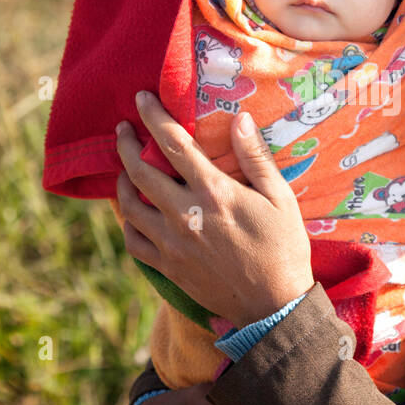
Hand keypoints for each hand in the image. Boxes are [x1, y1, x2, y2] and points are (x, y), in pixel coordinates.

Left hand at [115, 91, 314, 326]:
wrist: (273, 306)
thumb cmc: (283, 248)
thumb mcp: (280, 198)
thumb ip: (256, 158)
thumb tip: (240, 119)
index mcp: (213, 192)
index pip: (173, 144)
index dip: (153, 116)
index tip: (141, 98)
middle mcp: (184, 215)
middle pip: (140, 171)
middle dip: (126, 144)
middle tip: (123, 129)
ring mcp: (172, 243)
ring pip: (129, 206)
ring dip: (121, 181)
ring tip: (123, 168)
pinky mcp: (167, 267)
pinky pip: (133, 241)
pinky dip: (126, 222)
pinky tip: (131, 211)